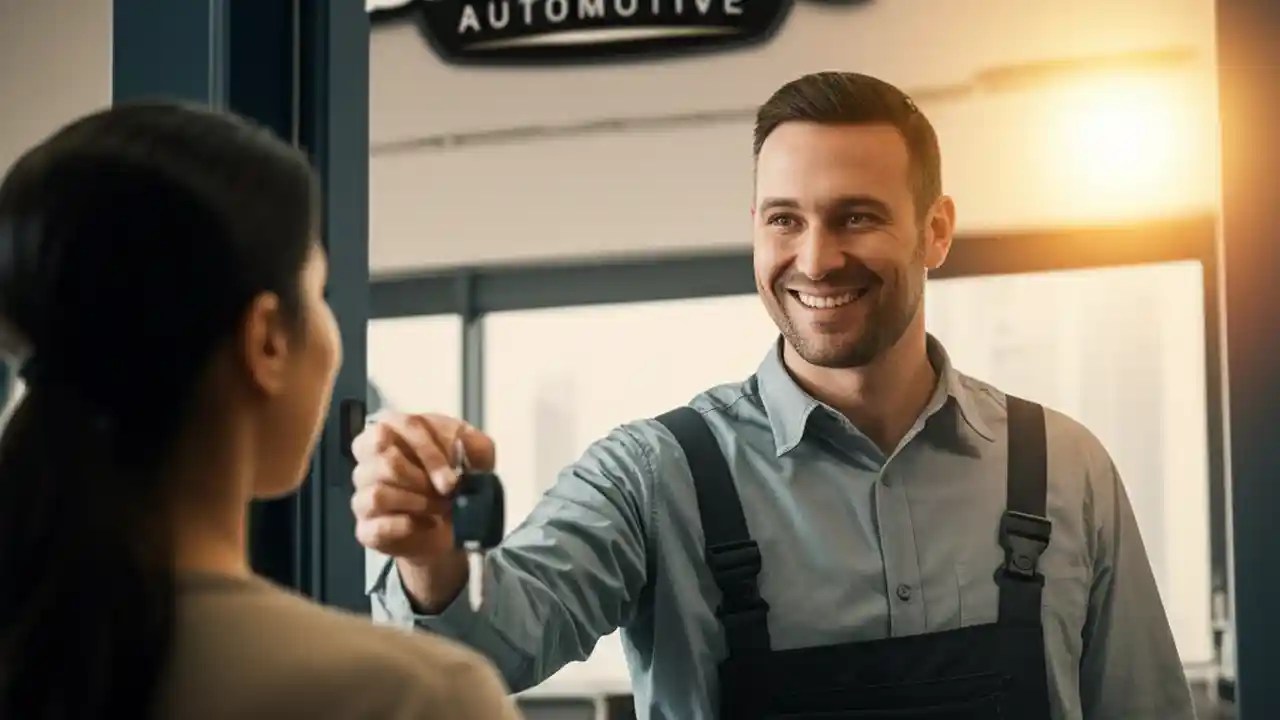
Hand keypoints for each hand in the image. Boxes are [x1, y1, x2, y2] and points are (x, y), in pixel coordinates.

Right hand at [350, 411, 495, 608]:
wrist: (453, 523)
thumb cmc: (454, 478)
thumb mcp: (477, 455)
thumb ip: (476, 444)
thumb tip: (464, 442)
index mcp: (393, 428)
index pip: (403, 427)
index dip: (430, 454)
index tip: (451, 479)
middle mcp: (370, 458)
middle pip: (386, 462)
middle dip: (424, 481)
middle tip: (446, 493)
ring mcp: (363, 493)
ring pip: (378, 494)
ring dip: (417, 503)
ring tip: (439, 507)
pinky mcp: (365, 527)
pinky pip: (376, 526)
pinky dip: (407, 526)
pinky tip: (427, 523)